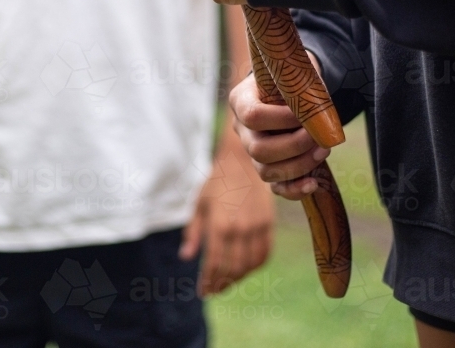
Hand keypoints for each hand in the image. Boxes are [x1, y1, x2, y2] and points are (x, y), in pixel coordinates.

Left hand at [180, 136, 273, 295]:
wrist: (243, 163)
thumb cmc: (216, 183)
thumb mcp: (199, 205)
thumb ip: (194, 232)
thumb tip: (186, 256)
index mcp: (218, 225)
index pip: (213, 263)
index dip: (207, 281)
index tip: (202, 292)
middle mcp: (239, 229)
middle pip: (232, 268)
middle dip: (221, 283)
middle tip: (213, 290)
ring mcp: (256, 227)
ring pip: (249, 264)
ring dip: (238, 277)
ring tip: (227, 282)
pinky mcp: (268, 224)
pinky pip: (265, 253)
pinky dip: (255, 266)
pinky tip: (246, 269)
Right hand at [230, 69, 330, 200]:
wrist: (292, 89)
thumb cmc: (292, 77)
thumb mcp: (294, 71)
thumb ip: (300, 82)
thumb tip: (315, 105)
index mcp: (241, 100)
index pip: (252, 116)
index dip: (281, 120)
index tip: (306, 115)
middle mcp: (241, 129)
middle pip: (258, 150)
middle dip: (294, 146)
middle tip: (320, 138)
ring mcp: (252, 151)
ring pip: (266, 171)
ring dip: (299, 165)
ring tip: (324, 151)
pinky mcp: (267, 167)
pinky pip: (275, 186)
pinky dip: (295, 189)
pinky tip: (314, 184)